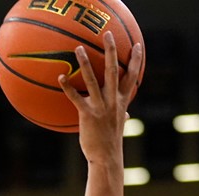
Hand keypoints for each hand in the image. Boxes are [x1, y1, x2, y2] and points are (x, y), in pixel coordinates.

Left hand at [59, 31, 142, 161]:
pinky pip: (76, 97)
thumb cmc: (111, 143)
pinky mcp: (88, 114)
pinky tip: (60, 76)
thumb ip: (122, 116)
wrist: (106, 158)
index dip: (136, 61)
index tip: (138, 45)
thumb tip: (126, 115)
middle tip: (108, 34)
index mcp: (121, 101)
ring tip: (78, 48)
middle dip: (112, 51)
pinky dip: (68, 87)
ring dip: (85, 63)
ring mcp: (100, 107)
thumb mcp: (119, 126)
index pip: (132, 77)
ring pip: (93, 80)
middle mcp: (113, 101)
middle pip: (114, 71)